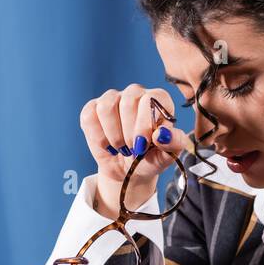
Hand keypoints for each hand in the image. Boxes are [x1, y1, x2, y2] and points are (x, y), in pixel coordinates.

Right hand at [79, 85, 192, 216]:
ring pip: (107, 107)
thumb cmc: (151, 158)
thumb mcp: (167, 156)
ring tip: (121, 148)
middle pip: (129, 102)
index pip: (150, 99)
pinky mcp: (93, 109)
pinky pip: (90, 116)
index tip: (144, 146)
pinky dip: (98, 137)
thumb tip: (162, 134)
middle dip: (129, 133)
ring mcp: (113, 99)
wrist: (128, 171)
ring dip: (114, 135)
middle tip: (133, 150)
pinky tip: (107, 145)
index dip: (144, 125)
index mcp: (158, 99)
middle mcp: (136, 93)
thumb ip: (174, 144)